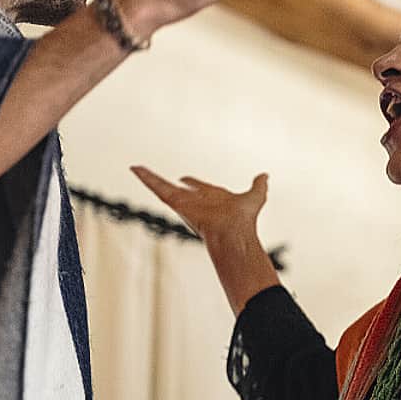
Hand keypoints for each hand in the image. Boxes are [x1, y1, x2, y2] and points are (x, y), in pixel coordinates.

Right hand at [131, 167, 268, 244]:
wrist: (233, 231)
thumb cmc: (244, 219)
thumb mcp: (255, 196)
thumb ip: (259, 186)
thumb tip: (265, 176)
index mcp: (212, 199)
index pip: (200, 189)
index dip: (194, 183)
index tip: (185, 179)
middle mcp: (196, 202)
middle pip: (178, 189)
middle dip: (168, 183)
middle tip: (154, 176)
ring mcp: (185, 203)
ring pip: (163, 187)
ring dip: (149, 177)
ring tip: (136, 167)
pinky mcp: (176, 202)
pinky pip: (158, 187)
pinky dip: (146, 177)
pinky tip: (135, 168)